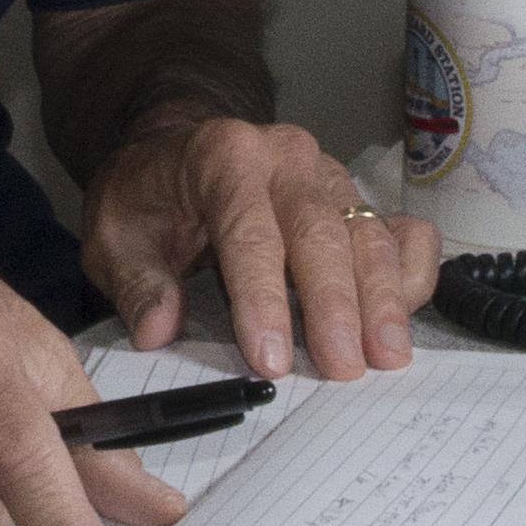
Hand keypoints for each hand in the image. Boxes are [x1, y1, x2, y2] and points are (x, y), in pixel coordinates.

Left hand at [79, 115, 439, 383]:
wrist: (174, 156)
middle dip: (334, 306)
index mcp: (223, 156)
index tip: (270, 359)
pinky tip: (405, 318)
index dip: (262, 299)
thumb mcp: (114, 235)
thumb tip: (158, 330)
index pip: (249, 231)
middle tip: (341, 368)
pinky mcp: (356, 200)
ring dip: (380, 299)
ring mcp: (330, 175)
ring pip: (367, 235)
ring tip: (384, 357)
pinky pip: (400, 231)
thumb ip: (137, 281)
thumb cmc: (148, 199)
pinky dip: (410, 273)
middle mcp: (286, 156)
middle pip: (320, 233)